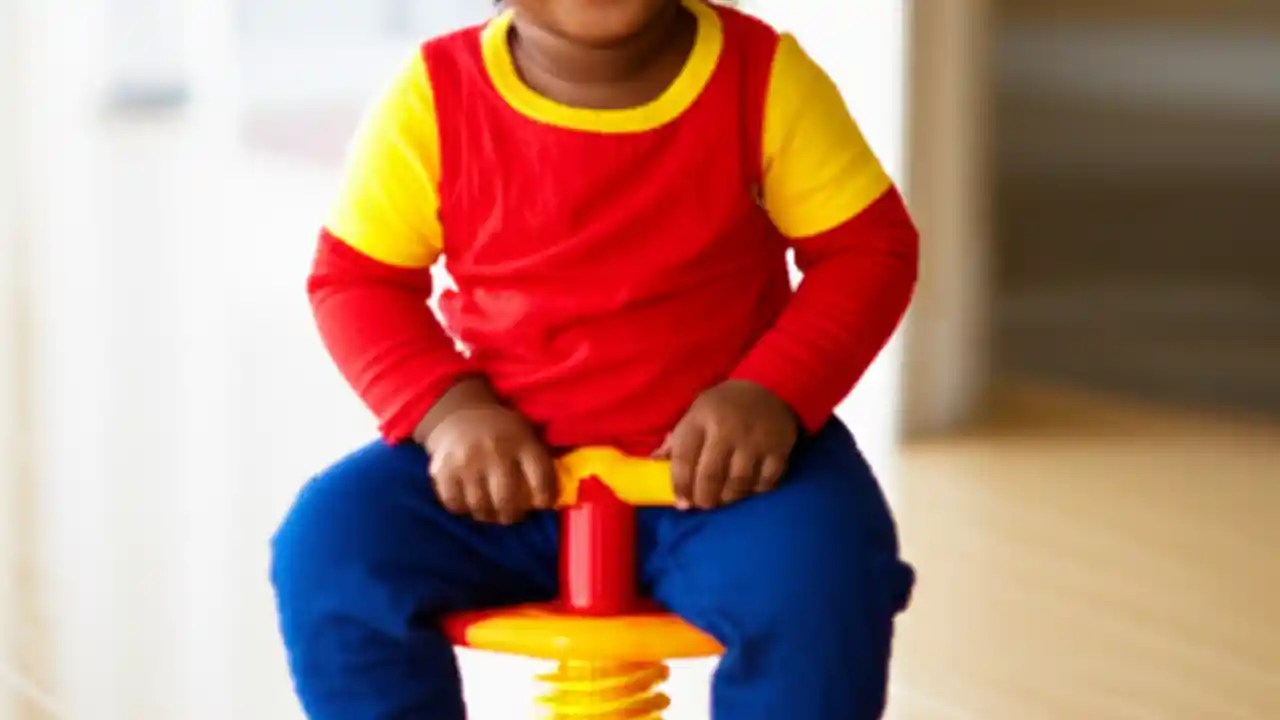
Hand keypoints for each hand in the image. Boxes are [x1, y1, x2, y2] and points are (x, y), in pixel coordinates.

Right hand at [415, 379, 557, 523]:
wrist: (459, 413)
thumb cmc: (500, 430)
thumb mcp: (526, 434)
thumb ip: (540, 462)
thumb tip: (554, 499)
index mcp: (521, 441)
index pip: (541, 478)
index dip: (545, 498)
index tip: (542, 504)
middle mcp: (494, 451)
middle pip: (507, 501)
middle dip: (512, 515)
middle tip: (512, 514)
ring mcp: (466, 462)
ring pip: (481, 507)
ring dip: (489, 515)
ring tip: (492, 511)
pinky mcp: (443, 471)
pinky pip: (455, 504)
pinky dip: (463, 508)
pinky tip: (470, 501)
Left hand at [655, 380, 798, 510]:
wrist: (769, 387)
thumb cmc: (724, 405)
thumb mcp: (696, 413)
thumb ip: (677, 439)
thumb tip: (654, 462)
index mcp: (701, 420)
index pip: (684, 459)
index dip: (680, 485)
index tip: (681, 502)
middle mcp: (727, 431)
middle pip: (711, 476)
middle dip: (704, 498)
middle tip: (703, 504)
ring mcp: (755, 442)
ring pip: (738, 483)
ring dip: (728, 497)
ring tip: (723, 498)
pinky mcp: (779, 450)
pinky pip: (765, 482)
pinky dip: (755, 490)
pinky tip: (748, 488)